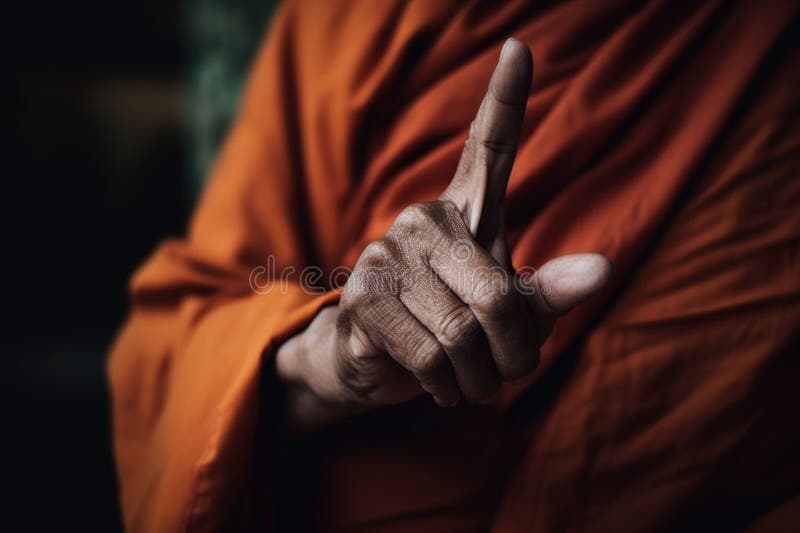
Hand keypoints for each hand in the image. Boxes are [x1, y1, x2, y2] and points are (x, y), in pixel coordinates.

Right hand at [275, 39, 611, 432]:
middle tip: (507, 372)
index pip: (488, 147)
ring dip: (481, 377)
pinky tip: (438, 382)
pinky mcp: (362, 297)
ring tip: (469, 378)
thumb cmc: (452, 325)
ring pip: (464, 333)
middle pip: (500, 295)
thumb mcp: (507, 310)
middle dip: (516, 354)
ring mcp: (385, 255)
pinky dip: (446, 385)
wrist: (375, 362)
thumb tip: (603, 271)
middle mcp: (423, 220)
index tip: (521, 46)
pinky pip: (429, 354)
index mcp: (465, 211)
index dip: (505, 99)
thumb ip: (547, 293)